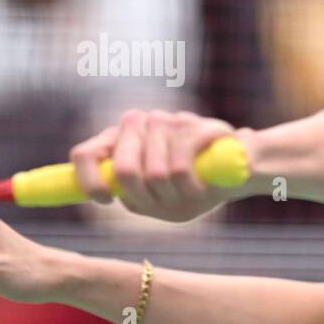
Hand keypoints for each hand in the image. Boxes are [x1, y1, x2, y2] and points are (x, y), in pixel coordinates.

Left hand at [69, 109, 255, 222]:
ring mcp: (166, 121)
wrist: (239, 171)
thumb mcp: (159, 202)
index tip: (106, 199)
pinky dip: (190, 190)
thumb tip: (114, 193)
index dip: (90, 181)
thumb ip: (134, 199)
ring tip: (189, 192)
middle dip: (146, 197)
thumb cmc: (193, 186)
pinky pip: (179, 168)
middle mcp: (139, 123)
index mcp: (121, 141)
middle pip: (124, 169)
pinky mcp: (193, 125)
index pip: (84, 154)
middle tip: (164, 202)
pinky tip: (202, 189)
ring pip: (154, 173)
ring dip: (174, 196)